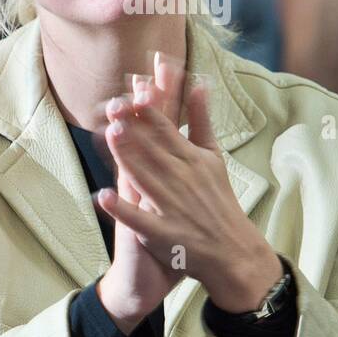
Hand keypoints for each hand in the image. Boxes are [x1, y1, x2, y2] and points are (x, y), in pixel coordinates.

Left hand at [96, 73, 283, 312]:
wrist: (234, 252)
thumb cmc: (218, 200)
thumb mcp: (213, 156)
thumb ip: (201, 121)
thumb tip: (199, 84)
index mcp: (192, 160)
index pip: (167, 130)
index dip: (149, 111)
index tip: (132, 90)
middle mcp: (182, 179)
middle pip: (154, 149)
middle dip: (135, 127)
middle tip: (114, 105)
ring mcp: (172, 206)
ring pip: (145, 177)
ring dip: (128, 156)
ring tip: (111, 134)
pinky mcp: (163, 233)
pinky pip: (139, 219)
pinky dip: (122, 208)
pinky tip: (103, 195)